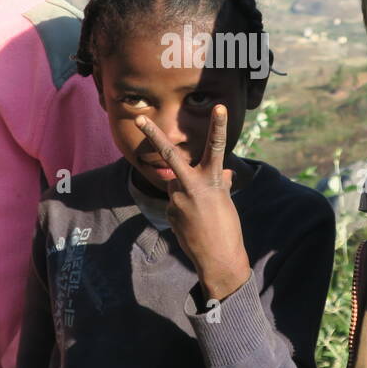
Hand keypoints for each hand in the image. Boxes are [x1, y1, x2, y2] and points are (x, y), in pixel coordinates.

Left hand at [134, 106, 251, 300]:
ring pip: (176, 185)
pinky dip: (184, 210)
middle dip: (153, 134)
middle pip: (170, 154)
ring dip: (186, 194)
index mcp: (212, 180)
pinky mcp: (169, 212)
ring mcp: (176, 199)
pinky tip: (193, 225)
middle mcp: (191, 185)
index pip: (216, 147)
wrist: (218, 260)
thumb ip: (220, 183)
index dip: (218, 126)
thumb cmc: (228, 228)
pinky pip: (175, 203)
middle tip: (138, 118)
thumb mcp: (226, 201)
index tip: (218, 107)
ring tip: (200, 216)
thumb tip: (225, 173)